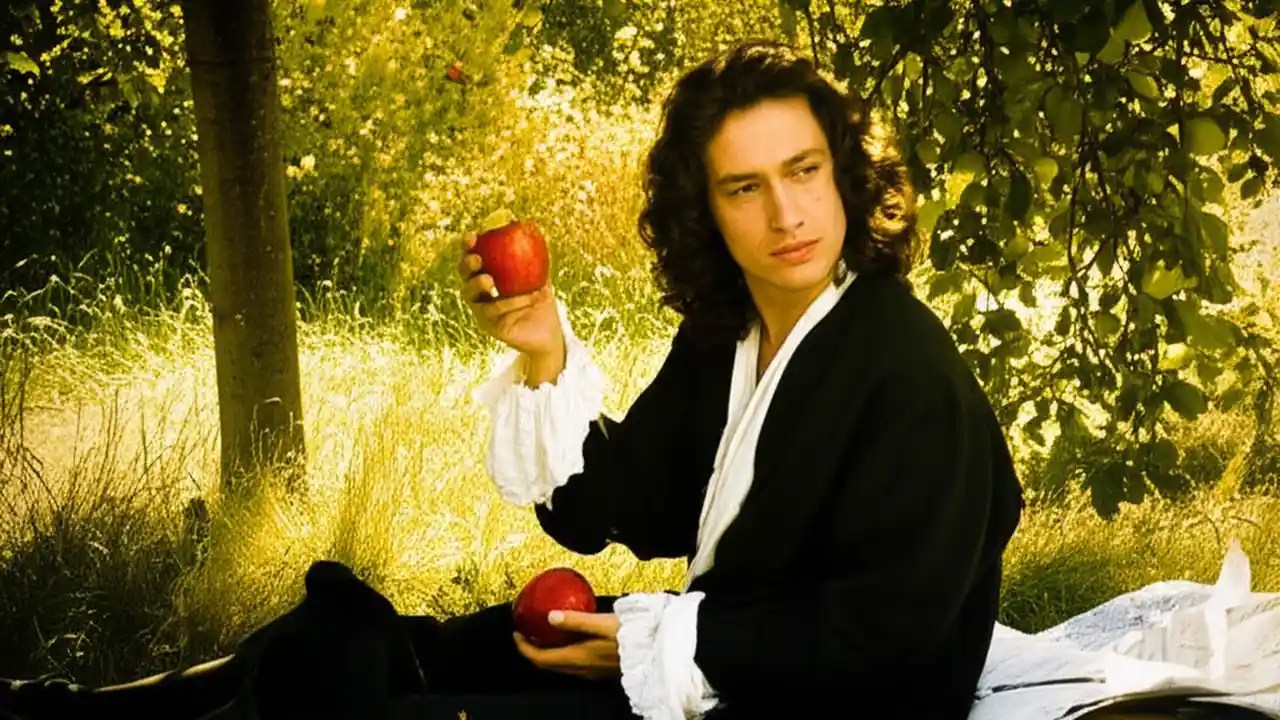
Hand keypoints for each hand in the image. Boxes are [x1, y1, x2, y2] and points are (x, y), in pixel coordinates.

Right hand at [456, 230, 563, 357]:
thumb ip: (534, 252)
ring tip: (490, 280)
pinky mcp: (488, 326)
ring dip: (478, 284)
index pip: (473, 257)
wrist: (549, 333)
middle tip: (477, 259)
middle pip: (463, 275)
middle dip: (466, 264)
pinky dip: (507, 303)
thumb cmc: (542, 300)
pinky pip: (490, 312)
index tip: (471, 236)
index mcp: (489, 275)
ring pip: (470, 295)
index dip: (468, 246)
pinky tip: (525, 299)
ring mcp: (482, 310)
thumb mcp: (541, 274)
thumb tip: (530, 224)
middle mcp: (481, 292)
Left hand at [513, 610, 621, 679]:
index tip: (516, 631)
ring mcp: (591, 671)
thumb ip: (575, 620)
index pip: (540, 658)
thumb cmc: (631, 635)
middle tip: (528, 631)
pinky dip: (563, 653)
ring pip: (561, 665)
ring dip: (548, 652)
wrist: (656, 653)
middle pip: (548, 664)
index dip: (524, 647)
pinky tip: (570, 638)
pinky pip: (573, 664)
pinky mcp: (600, 669)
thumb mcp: (602, 622)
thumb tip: (549, 616)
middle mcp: (581, 669)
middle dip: (533, 649)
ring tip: (546, 633)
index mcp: (577, 657)